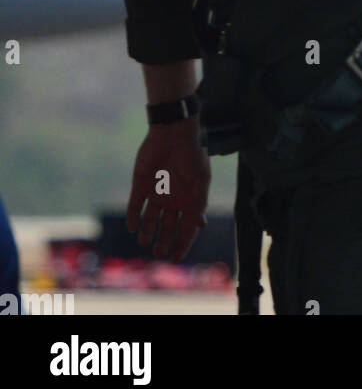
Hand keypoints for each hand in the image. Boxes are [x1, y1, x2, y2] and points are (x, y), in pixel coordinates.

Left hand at [126, 119, 210, 261]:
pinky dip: (133, 217)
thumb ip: (200, 202)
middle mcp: (172, 199)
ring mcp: (156, 192)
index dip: (182, 242)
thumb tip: (200, 225)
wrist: (173, 131)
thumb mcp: (201, 178)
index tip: (176, 257)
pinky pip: (134, 205)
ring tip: (145, 242)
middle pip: (167, 226)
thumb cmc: (192, 153)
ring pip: (150, 218)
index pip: (186, 227)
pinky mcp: (140, 184)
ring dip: (147, 231)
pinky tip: (133, 227)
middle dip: (164, 240)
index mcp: (189, 198)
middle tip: (159, 252)